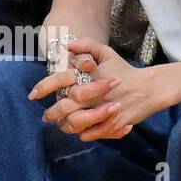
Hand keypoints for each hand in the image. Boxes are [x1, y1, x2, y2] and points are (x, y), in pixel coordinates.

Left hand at [27, 38, 180, 140]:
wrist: (148, 88)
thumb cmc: (123, 70)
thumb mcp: (106, 53)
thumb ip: (85, 45)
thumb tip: (64, 45)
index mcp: (90, 77)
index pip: (61, 81)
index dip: (44, 87)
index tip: (32, 94)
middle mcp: (94, 95)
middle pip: (64, 108)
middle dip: (51, 114)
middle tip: (46, 117)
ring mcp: (103, 111)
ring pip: (75, 124)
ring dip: (65, 126)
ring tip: (60, 125)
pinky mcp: (112, 125)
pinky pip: (91, 134)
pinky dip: (83, 134)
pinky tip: (79, 130)